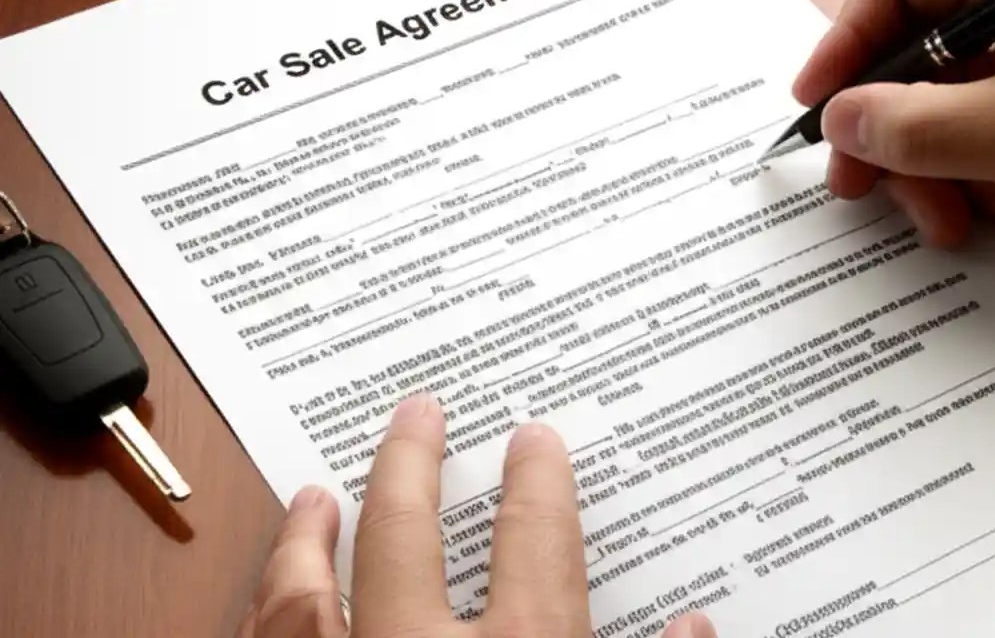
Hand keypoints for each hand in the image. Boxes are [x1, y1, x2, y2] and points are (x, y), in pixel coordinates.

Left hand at [238, 393, 717, 637]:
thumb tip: (695, 626)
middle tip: (415, 411)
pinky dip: (265, 617)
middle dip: (409, 465)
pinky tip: (272, 597)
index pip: (535, 545)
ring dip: (307, 539)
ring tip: (315, 494)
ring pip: (305, 597)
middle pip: (404, 537)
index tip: (533, 441)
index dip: (537, 482)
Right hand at [798, 0, 994, 261]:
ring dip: (937, 167)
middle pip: (912, 49)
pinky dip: (980, 172)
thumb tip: (839, 121)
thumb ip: (909, 126)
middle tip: (860, 187)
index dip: (844, 43)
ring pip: (944, 98)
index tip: (817, 106)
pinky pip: (983, 123)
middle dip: (890, 130)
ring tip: (951, 221)